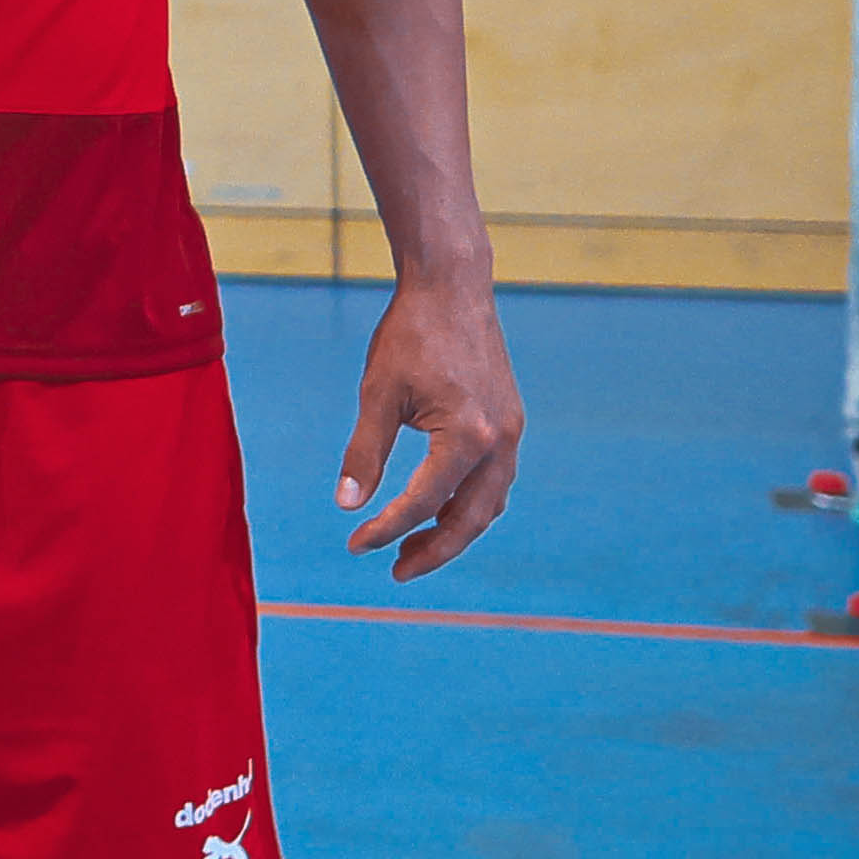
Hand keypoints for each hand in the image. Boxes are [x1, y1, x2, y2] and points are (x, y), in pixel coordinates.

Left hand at [335, 271, 522, 578]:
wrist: (452, 286)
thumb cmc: (410, 334)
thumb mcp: (378, 394)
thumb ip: (365, 452)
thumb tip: (347, 505)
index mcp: (467, 437)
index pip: (423, 502)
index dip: (387, 529)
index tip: (355, 544)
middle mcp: (500, 441)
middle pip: (469, 519)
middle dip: (433, 551)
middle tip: (395, 571)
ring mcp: (511, 432)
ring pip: (488, 504)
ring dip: (453, 531)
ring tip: (411, 546)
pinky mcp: (510, 421)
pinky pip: (494, 480)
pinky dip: (467, 502)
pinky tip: (435, 506)